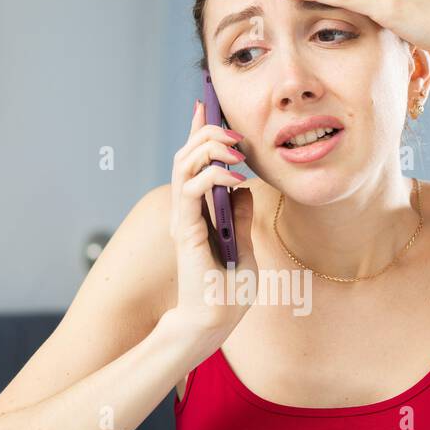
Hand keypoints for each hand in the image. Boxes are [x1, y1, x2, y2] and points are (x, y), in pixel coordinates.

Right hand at [167, 99, 258, 342]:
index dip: (201, 133)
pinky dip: (212, 175)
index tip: (207, 106)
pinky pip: (192, 189)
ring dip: (209, 147)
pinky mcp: (185, 229)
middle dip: (208, 133)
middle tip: (233, 132)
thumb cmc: (229, 293)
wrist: (216, 323)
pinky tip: (235, 176)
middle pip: (188, 154)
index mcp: (200, 211)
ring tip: (235, 149)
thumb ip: (241, 217)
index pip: (197, 163)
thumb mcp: (245, 247)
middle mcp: (187, 210)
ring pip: (184, 164)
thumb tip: (245, 189)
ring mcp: (183, 218)